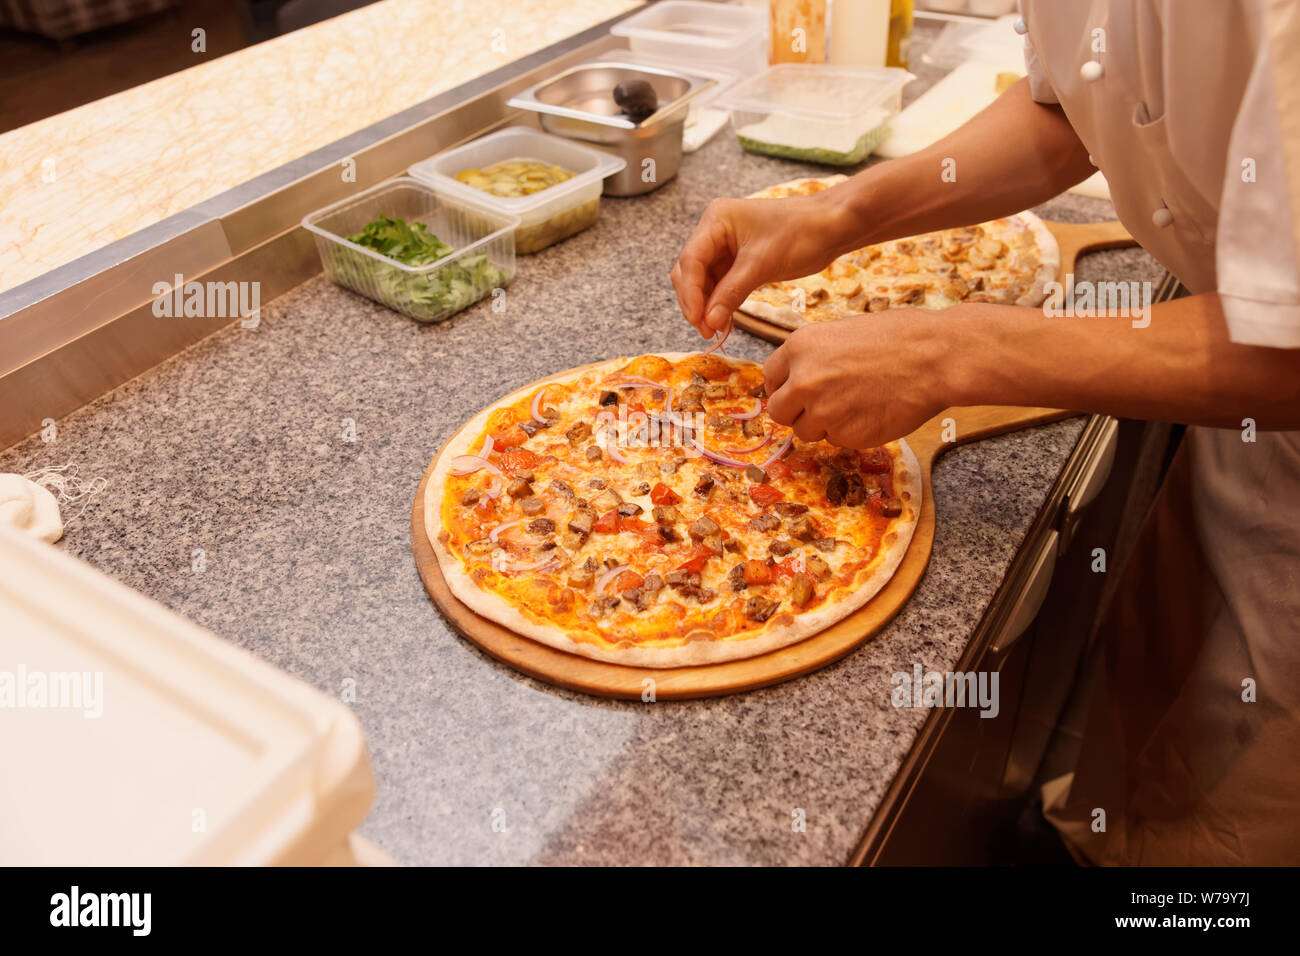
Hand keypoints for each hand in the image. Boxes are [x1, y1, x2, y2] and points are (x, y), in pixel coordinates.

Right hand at [670, 192, 853, 337]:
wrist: (832, 227)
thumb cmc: (801, 233)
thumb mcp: (762, 264)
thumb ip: (731, 293)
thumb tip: (708, 321)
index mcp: (716, 220)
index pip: (691, 260)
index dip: (690, 293)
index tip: (697, 319)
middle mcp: (715, 230)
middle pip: (690, 271)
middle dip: (695, 302)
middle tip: (706, 330)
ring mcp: (725, 246)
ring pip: (703, 281)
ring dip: (707, 306)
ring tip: (715, 330)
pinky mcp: (738, 260)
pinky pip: (720, 285)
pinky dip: (720, 303)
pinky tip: (724, 321)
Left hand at [763, 311, 951, 447]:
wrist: (935, 357)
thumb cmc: (898, 337)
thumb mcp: (843, 333)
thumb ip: (814, 357)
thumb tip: (797, 378)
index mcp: (800, 347)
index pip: (770, 378)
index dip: (785, 387)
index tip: (796, 391)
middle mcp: (804, 381)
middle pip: (779, 412)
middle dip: (797, 412)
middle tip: (821, 406)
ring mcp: (823, 411)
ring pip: (806, 431)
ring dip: (824, 425)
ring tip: (856, 404)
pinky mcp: (846, 435)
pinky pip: (836, 440)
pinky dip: (849, 432)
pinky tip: (872, 412)